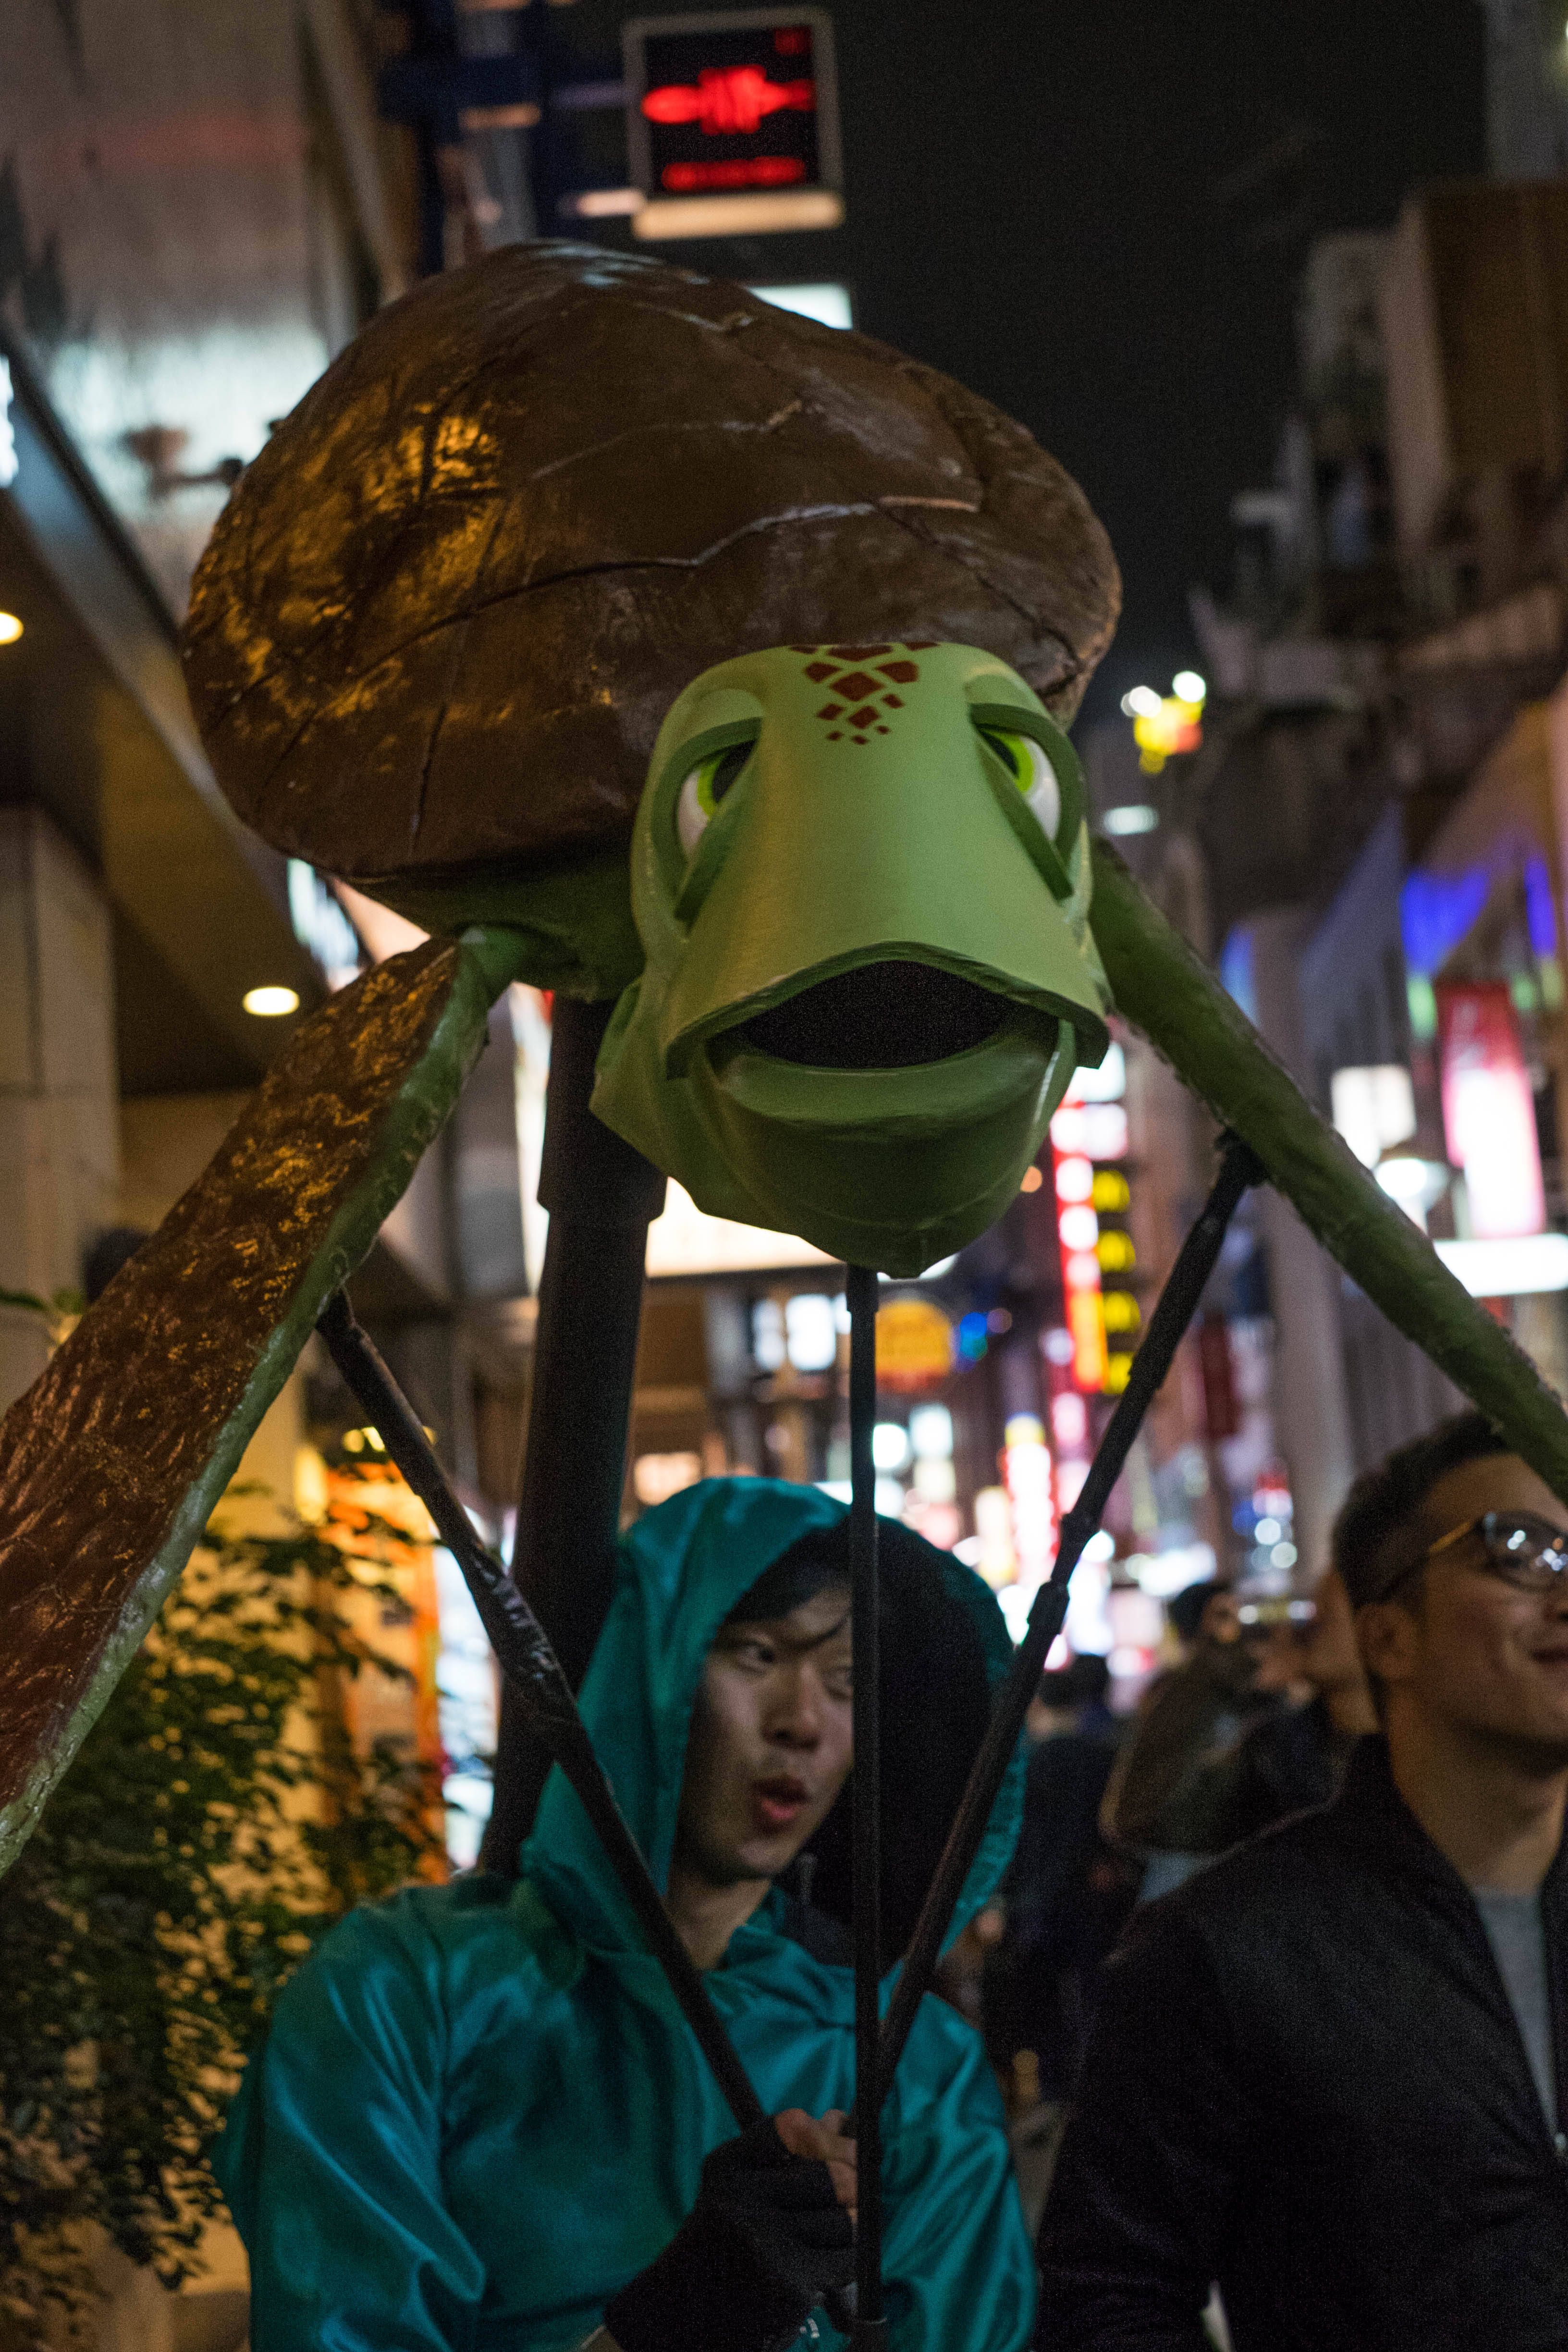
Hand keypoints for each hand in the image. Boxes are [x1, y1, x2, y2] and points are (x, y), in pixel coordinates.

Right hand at [604, 2112, 855, 2351]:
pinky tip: (821, 2269)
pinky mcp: (788, 2286)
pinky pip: (845, 2261)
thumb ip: (788, 2155)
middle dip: (853, 2185)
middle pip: (832, 2177)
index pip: (792, 2128)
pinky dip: (846, 2262)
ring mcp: (764, 2245)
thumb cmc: (724, 2243)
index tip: (847, 2148)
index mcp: (727, 2168)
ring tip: (826, 2237)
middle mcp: (741, 2201)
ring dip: (850, 2228)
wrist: (685, 2316)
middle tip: (852, 2194)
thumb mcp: (742, 2191)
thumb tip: (838, 2117)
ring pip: (845, 2221)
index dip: (829, 2137)